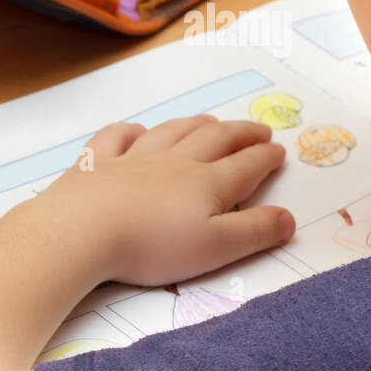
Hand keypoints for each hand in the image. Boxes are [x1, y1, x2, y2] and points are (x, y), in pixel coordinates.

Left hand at [33, 115, 294, 286]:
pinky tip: (136, 132)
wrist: (82, 231)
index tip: (279, 151)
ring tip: (210, 121)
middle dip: (240, 133)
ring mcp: (133, 158)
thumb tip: (289, 218)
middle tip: (258, 130)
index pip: (246, 165)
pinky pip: (117, 138)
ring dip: (195, 125)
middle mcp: (175, 162)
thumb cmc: (151, 245)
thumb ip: (255, 232)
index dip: (265, 158)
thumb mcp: (215, 248)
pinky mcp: (97, 164)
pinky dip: (130, 132)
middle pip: (214, 140)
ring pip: (172, 133)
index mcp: (207, 183)